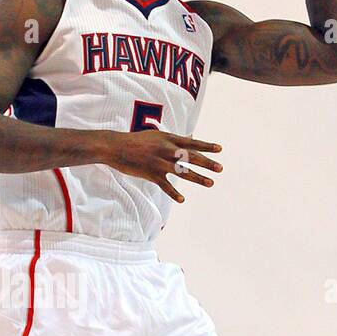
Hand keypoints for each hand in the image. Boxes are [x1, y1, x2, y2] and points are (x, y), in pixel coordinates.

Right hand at [99, 129, 222, 203]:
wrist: (116, 147)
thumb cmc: (136, 140)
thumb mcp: (156, 135)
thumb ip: (173, 139)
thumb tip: (190, 138)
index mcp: (168, 139)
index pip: (192, 143)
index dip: (206, 146)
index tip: (220, 149)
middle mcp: (167, 150)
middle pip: (191, 157)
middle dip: (207, 163)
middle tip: (220, 168)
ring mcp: (159, 162)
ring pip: (183, 172)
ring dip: (198, 178)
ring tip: (211, 183)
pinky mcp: (151, 174)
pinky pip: (165, 186)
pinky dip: (174, 193)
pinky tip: (182, 200)